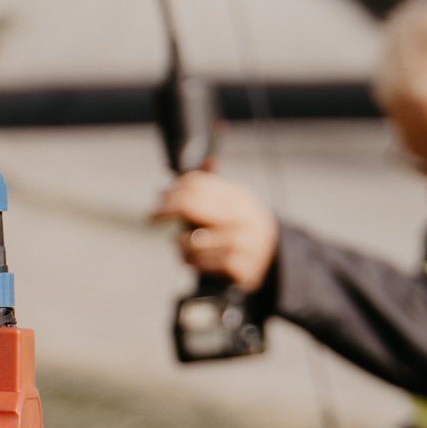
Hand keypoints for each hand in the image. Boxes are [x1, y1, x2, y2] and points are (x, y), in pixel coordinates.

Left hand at [153, 168, 277, 293]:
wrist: (273, 258)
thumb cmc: (240, 227)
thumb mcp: (232, 203)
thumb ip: (214, 186)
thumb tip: (208, 160)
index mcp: (238, 197)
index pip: (196, 184)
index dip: (173, 191)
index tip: (159, 198)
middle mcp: (244, 217)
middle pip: (191, 205)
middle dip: (167, 210)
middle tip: (152, 217)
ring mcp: (246, 243)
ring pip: (194, 241)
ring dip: (181, 246)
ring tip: (182, 247)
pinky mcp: (243, 268)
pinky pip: (204, 264)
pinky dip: (194, 264)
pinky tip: (195, 261)